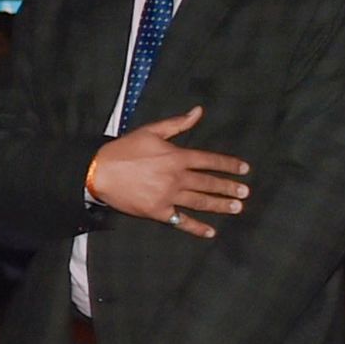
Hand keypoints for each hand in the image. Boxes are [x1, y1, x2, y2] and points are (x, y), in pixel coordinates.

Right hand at [87, 108, 249, 237]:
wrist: (99, 172)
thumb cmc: (123, 150)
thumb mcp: (150, 131)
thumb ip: (177, 123)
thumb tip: (198, 112)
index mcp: (176, 156)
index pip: (209, 160)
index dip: (228, 164)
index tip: (244, 170)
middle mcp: (176, 177)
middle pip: (208, 182)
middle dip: (229, 187)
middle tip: (245, 192)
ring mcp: (168, 196)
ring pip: (200, 201)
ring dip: (220, 205)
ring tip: (236, 207)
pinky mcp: (158, 211)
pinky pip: (181, 221)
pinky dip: (196, 227)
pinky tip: (210, 231)